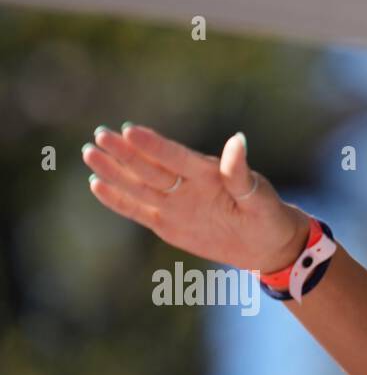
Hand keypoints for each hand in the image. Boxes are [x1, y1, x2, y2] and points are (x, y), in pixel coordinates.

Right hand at [83, 123, 310, 273]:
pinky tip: (97, 185)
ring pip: (140, 186)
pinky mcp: (168, 223)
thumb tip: (237, 140)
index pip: (176, 157)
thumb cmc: (267, 215)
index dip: (154, 145)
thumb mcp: (258, 197)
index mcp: (207, 173)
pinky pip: (139, 210)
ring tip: (90, 154)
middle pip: (151, 167)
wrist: (266, 244)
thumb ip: (240, 173)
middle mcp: (186, 184)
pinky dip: (119, 200)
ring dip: (115, 171)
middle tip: (101, 135)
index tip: (130, 130)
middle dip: (126, 153)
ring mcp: (175, 203)